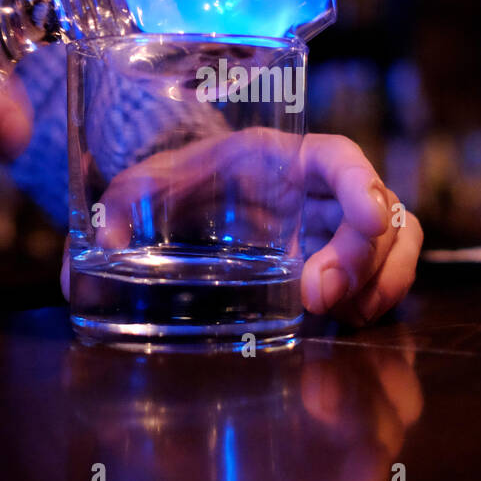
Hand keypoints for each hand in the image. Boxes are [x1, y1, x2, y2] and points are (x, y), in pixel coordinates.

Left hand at [59, 130, 421, 324]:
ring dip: (381, 286)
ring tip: (340, 317)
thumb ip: (119, 212)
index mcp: (282, 159)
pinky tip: (342, 323)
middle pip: (384, 214)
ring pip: (400, 247)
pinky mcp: (345, 263)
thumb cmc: (184, 183)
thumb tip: (80, 261)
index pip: (339, 158)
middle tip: (319, 299)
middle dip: (365, 261)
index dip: (363, 185)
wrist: (201, 198)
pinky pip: (386, 278)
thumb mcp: (148, 189)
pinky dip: (376, 303)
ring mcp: (340, 228)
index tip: (371, 219)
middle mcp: (322, 192)